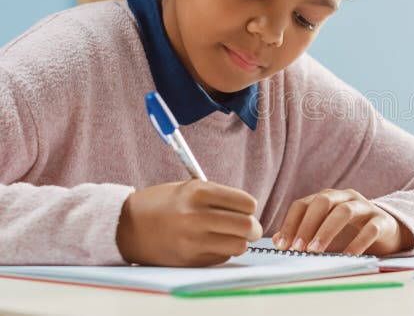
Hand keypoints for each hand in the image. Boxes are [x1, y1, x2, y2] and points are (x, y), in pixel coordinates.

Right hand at [116, 180, 262, 266]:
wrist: (126, 226)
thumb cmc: (163, 204)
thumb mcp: (189, 188)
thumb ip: (219, 197)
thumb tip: (250, 212)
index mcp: (199, 193)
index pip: (246, 203)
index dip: (250, 207)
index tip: (246, 209)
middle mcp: (197, 217)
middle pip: (246, 226)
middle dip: (253, 228)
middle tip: (250, 228)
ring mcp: (193, 240)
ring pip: (238, 246)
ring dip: (239, 242)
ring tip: (230, 237)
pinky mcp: (189, 259)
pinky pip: (222, 257)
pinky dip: (223, 252)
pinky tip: (210, 244)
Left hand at [272, 188, 413, 255]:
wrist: (388, 232)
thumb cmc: (351, 232)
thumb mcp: (325, 230)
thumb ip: (303, 233)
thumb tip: (277, 242)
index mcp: (328, 198)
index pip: (303, 204)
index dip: (291, 223)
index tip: (283, 245)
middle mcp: (346, 197)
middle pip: (323, 202)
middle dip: (307, 225)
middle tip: (298, 248)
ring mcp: (365, 207)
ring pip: (344, 211)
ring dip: (327, 230)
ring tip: (316, 251)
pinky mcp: (382, 221)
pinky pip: (370, 229)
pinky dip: (357, 243)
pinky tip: (347, 256)